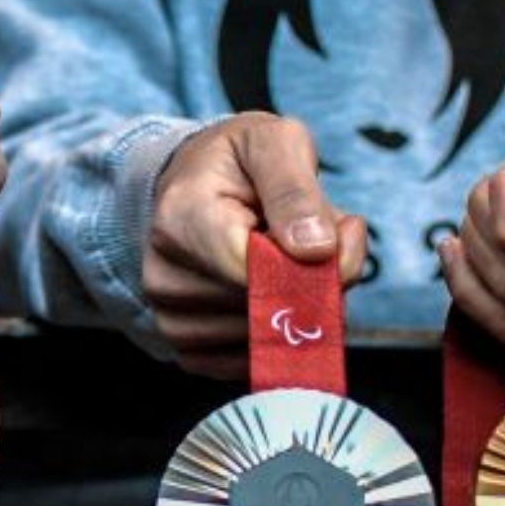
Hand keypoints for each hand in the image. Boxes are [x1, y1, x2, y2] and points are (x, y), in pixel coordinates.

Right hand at [142, 113, 366, 378]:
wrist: (194, 186)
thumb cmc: (238, 162)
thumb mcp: (275, 143)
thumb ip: (298, 190)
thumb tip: (316, 249)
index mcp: (180, 219)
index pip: (254, 271)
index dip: (312, 262)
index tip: (341, 230)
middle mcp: (163, 277)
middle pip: (265, 309)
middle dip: (314, 281)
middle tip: (317, 240)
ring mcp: (172, 320)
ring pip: (267, 340)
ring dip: (300, 309)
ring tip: (287, 261)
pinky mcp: (188, 350)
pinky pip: (255, 362)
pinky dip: (280, 334)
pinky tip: (273, 294)